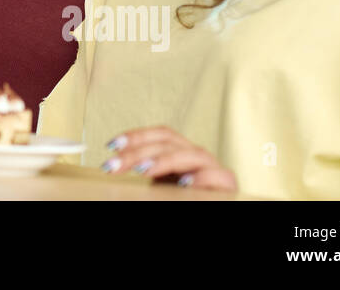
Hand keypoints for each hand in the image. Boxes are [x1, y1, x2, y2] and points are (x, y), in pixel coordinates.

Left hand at [101, 126, 236, 190]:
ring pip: (193, 154)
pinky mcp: (228, 185)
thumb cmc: (181, 197)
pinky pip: (219, 176)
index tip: (112, 145)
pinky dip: (201, 178)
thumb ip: (145, 173)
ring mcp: (214, 169)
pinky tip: (184, 184)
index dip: (137, 136)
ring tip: (143, 170)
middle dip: (139, 151)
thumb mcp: (159, 187)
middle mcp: (197, 157)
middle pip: (170, 142)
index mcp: (181, 153)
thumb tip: (111, 166)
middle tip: (114, 164)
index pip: (162, 134)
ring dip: (165, 160)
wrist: (207, 205)